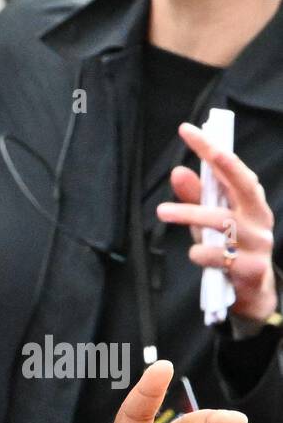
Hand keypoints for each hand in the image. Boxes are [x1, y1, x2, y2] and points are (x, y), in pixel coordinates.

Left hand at [155, 121, 276, 321]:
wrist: (251, 292)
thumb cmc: (227, 247)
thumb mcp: (208, 220)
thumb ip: (195, 197)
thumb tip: (178, 171)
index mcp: (251, 200)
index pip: (234, 168)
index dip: (212, 147)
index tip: (187, 130)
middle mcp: (259, 217)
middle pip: (243, 185)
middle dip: (220, 165)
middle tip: (195, 152)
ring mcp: (258, 243)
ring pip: (221, 221)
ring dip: (188, 214)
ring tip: (163, 212)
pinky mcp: (250, 268)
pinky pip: (216, 255)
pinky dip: (198, 253)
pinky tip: (196, 255)